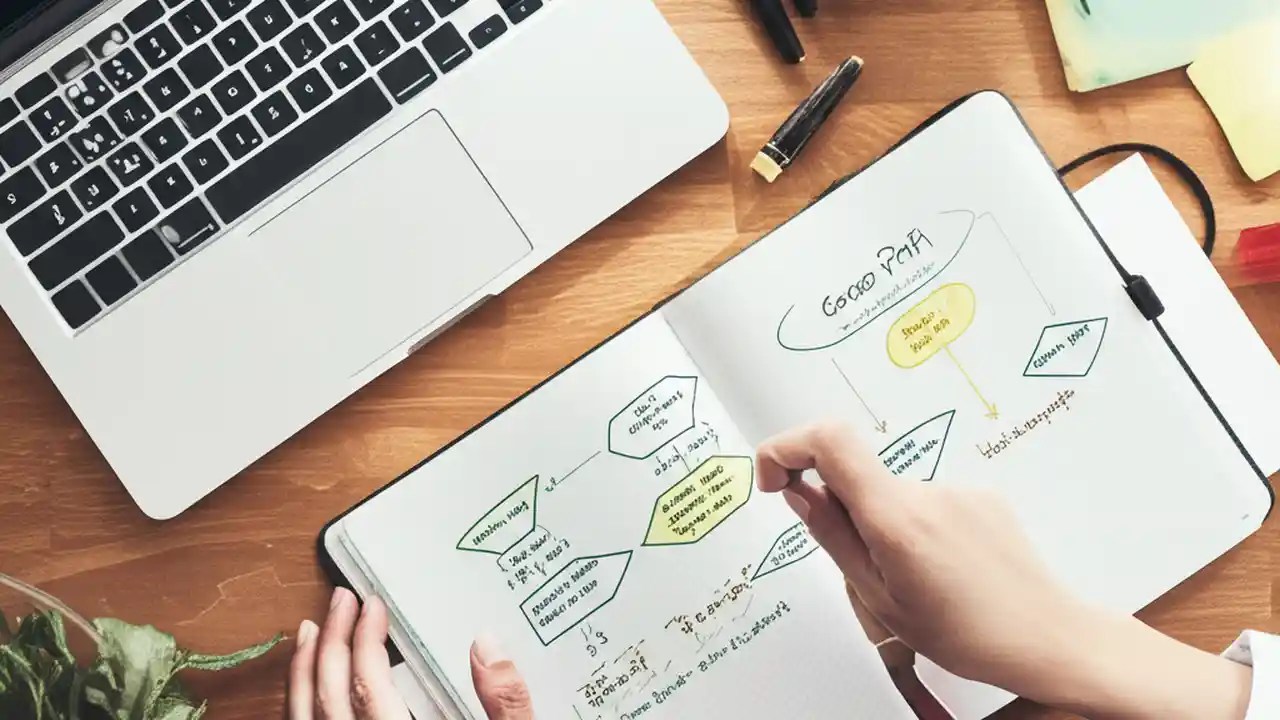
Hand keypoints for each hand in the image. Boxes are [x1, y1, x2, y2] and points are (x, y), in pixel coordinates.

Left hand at [290, 588, 534, 718]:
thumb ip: (506, 707)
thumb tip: (488, 647)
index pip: (365, 687)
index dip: (363, 641)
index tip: (371, 607)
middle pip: (328, 698)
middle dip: (331, 644)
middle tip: (340, 601)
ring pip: (306, 719)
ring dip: (304, 674)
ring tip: (308, 633)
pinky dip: (300, 704)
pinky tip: (308, 685)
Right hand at [756, 423, 1252, 719]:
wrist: (1045, 637)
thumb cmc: (965, 633)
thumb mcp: (878, 597)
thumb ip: (833, 536)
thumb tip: (798, 492)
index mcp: (895, 518)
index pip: (829, 440)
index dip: (788, 447)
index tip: (774, 478)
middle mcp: (927, 490)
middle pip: (858, 477)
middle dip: (845, 514)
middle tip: (866, 569)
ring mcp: (957, 489)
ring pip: (892, 496)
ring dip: (887, 529)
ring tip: (919, 581)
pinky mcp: (979, 495)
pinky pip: (927, 501)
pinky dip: (920, 530)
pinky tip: (946, 570)